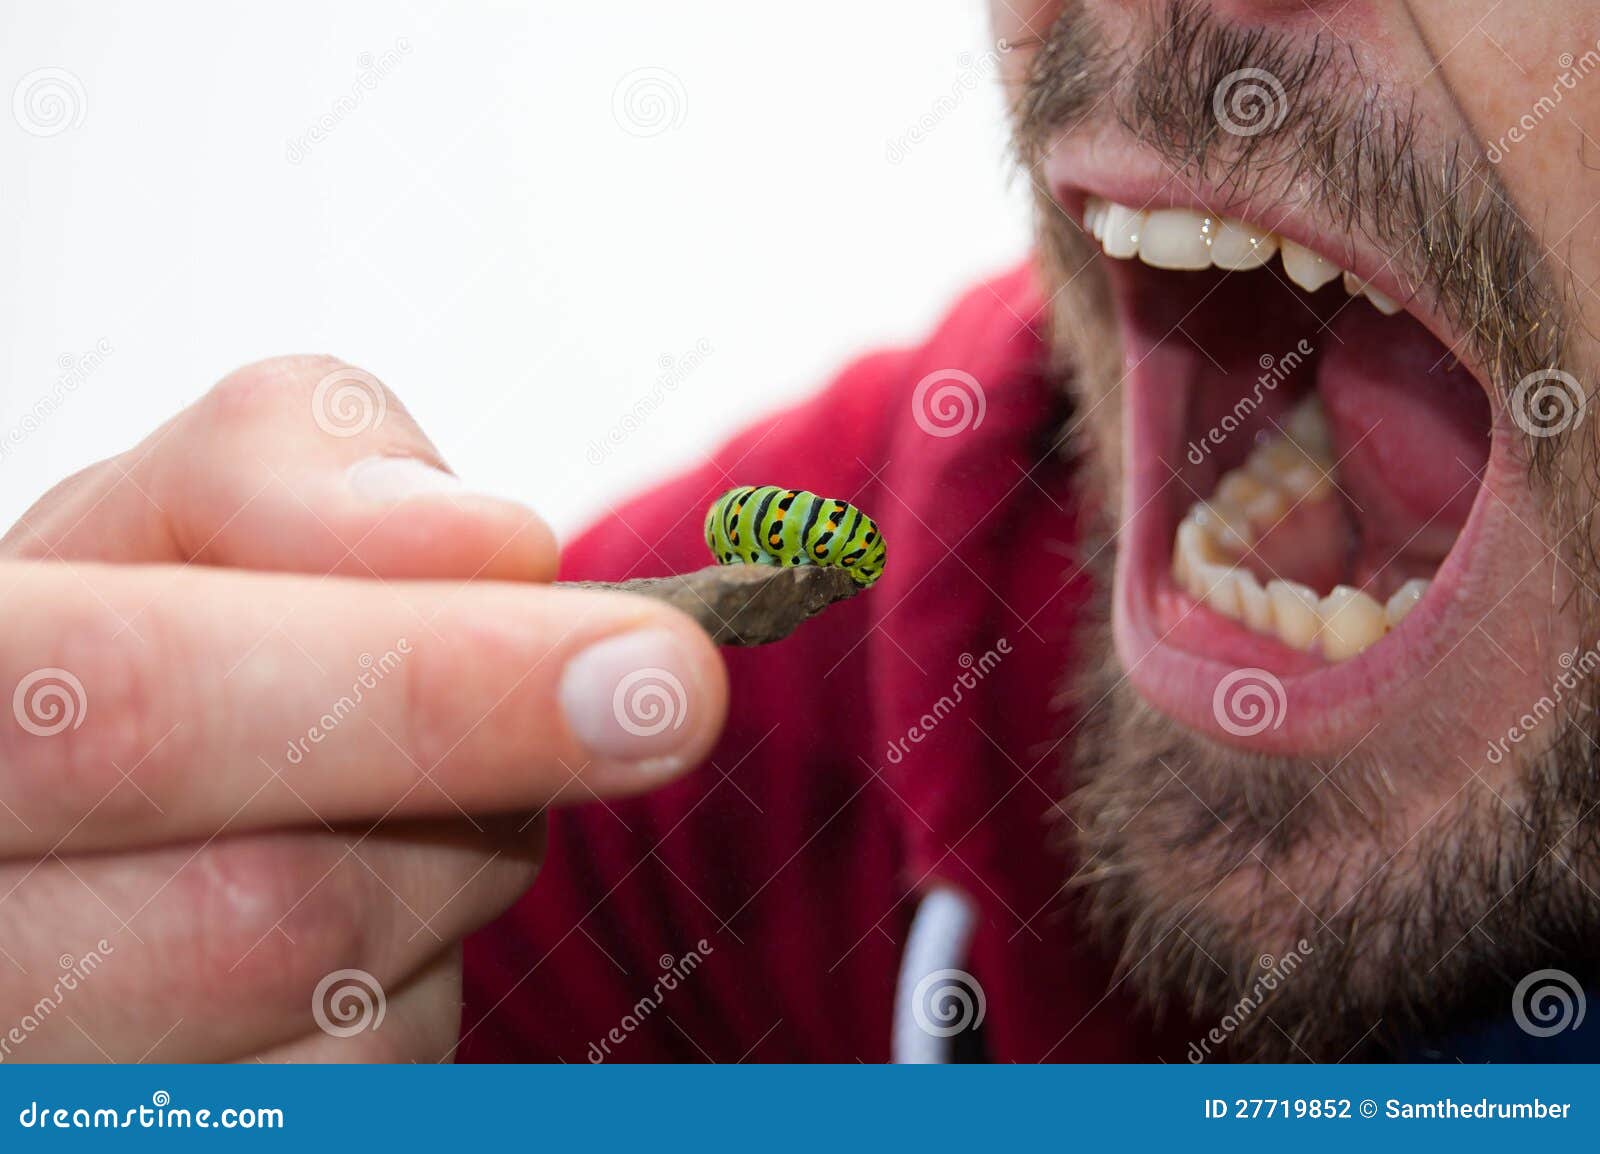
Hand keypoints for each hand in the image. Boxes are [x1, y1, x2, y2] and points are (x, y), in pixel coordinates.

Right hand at [0, 356, 725, 1060]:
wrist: (51, 805)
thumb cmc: (128, 621)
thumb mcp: (177, 508)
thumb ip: (300, 482)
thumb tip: (495, 547)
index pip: (140, 706)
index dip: (418, 688)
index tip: (656, 671)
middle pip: (276, 914)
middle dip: (479, 800)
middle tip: (625, 705)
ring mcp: (44, 1084)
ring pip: (354, 1025)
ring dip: (446, 882)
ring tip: (378, 795)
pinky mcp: (147, 1135)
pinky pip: (369, 1091)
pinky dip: (412, 983)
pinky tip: (347, 905)